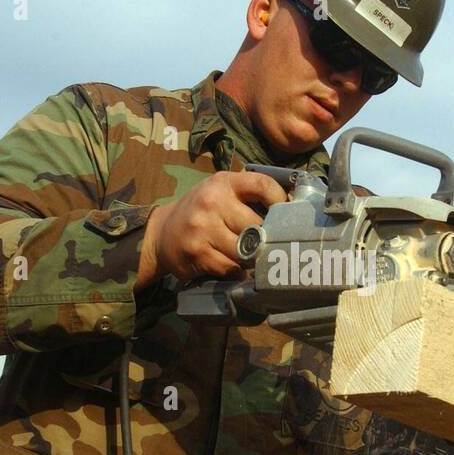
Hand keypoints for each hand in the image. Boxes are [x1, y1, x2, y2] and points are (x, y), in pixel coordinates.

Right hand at [136, 171, 287, 286]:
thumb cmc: (201, 212)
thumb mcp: (220, 191)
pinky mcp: (197, 252)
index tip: (286, 214)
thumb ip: (249, 194)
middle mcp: (212, 202)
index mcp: (223, 182)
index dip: (281, 201)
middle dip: (267, 239)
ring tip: (252, 257)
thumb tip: (292, 208)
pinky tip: (233, 267)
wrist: (161, 233)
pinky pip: (231, 268)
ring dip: (252, 259)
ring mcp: (203, 228)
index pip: (263, 185)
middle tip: (274, 245)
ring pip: (246, 251)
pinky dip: (238, 271)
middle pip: (257, 226)